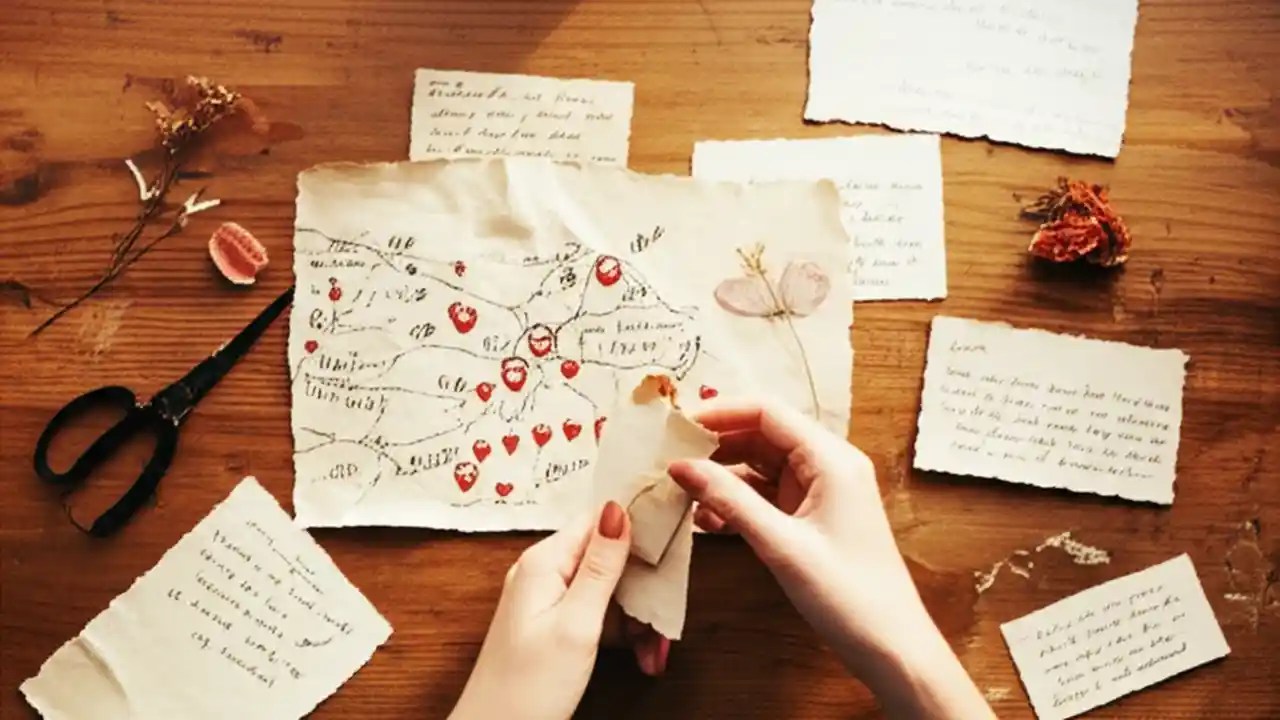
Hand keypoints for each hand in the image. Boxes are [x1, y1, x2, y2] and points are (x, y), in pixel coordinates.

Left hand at [450, 502, 668, 719]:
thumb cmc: (527, 688)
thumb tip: (616, 509)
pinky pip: (597, 612)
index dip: (637, 525)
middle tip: (664, 618)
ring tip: (654, 650)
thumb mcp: (576, 624)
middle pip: (608, 556)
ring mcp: (548, 598)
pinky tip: (638, 655)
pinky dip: (619, 631)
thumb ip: (600, 566)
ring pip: (608, 588)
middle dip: (642, 585)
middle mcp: (544, 572)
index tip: (671, 542)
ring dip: (635, 616)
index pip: (598, 519)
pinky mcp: (553, 623)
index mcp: (545, 562)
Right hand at [668, 400, 992, 719]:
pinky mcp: (812, 518)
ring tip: (680, 491)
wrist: (892, 648)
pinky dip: (736, 503)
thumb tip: (681, 466)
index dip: (719, 412)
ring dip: (721, 477)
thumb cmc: (849, 596)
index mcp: (831, 459)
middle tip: (668, 459)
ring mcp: (820, 492)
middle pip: (761, 435)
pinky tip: (706, 520)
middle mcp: (828, 466)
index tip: (676, 425)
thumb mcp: (781, 545)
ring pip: (760, 467)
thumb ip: (729, 500)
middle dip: (714, 445)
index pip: (767, 412)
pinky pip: (766, 496)